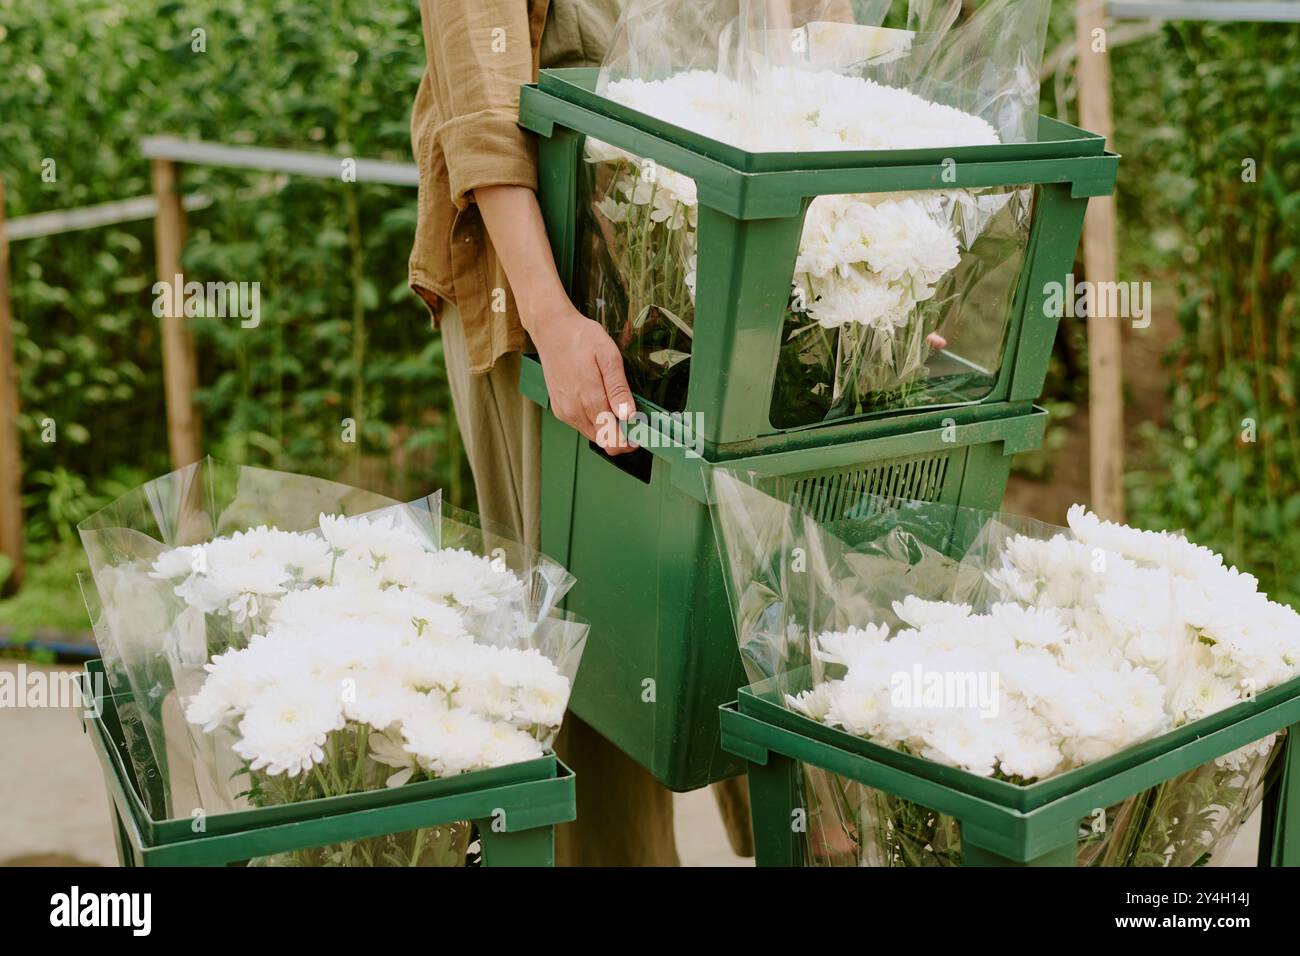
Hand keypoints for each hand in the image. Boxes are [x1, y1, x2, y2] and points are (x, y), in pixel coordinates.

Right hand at [527, 305, 637, 454]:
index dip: (629, 442)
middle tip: (633, 417)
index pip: (612, 440)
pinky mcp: (559, 409)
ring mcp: (565, 412)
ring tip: (617, 407)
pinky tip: (600, 403)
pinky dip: (594, 421)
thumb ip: (618, 388)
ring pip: (593, 434)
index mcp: (590, 400)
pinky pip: (581, 425)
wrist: (552, 330)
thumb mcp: (608, 356)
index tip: (640, 432)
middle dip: (621, 435)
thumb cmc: (581, 338)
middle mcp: (575, 411)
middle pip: (604, 441)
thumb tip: (628, 415)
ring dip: (608, 428)